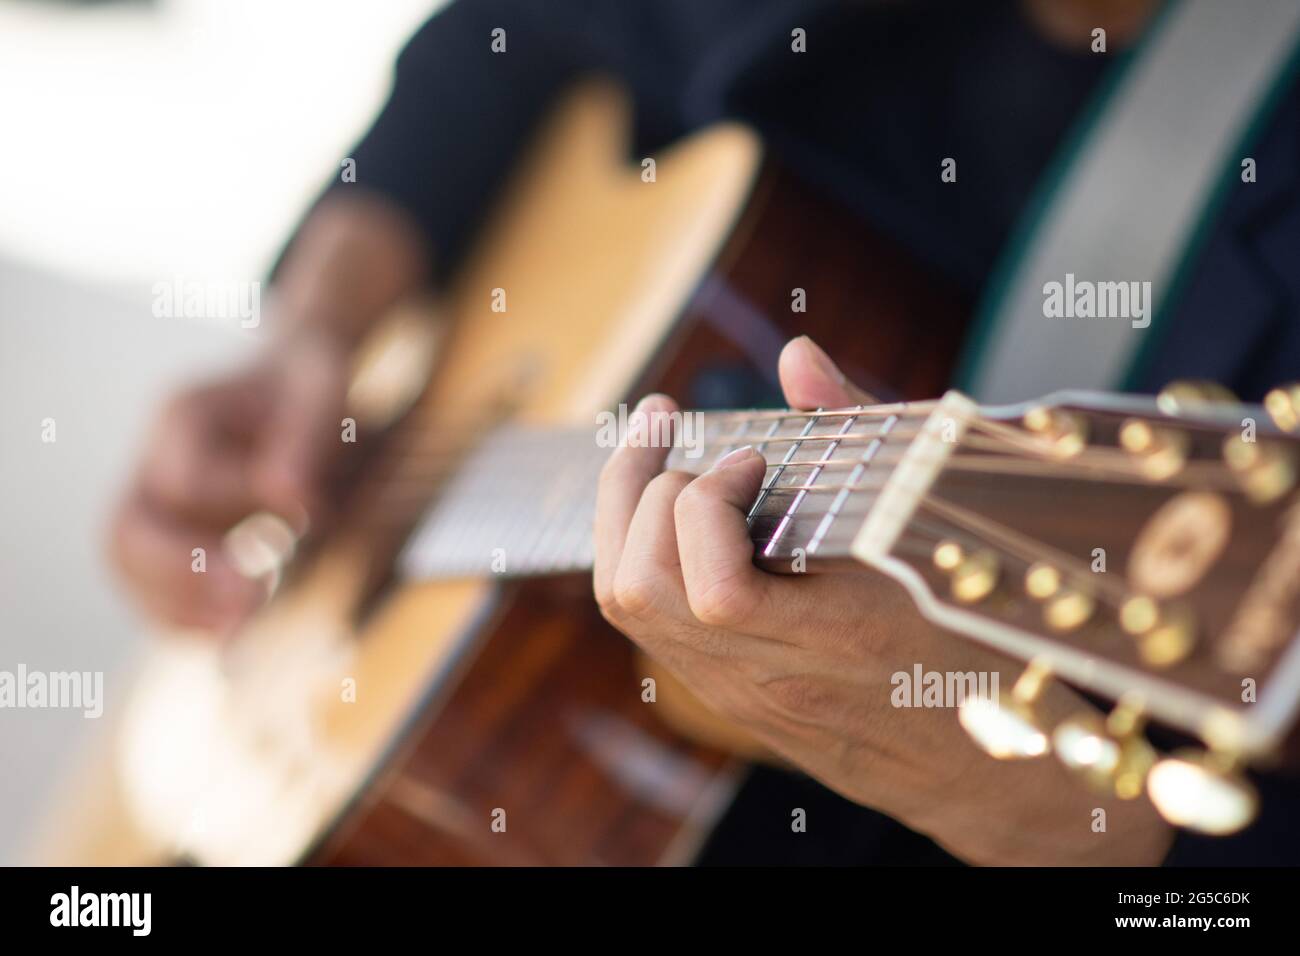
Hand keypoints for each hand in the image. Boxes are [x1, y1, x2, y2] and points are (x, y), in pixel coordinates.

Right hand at [109, 331, 349, 633]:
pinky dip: (179, 614)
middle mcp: (153, 458)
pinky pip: (146, 584)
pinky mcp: (165, 532)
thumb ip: (304, 440)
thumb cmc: (307, 385)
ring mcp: (149, 497)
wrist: (290, 380)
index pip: (187, 483)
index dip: (238, 508)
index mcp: (184, 413)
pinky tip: (228, 633)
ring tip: (236, 632)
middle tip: (250, 602)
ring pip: (126, 566)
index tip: (306, 520)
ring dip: (174, 607)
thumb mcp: (320, 392)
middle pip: (126, 531)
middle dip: (181, 577)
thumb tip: (289, 499)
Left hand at [594, 335, 1174, 864]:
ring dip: (625, 514)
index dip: (710, 505)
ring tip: (658, 455)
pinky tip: (670, 505)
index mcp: (830, 641)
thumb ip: (862, 435)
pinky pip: (643, 616)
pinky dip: (639, 545)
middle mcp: (761, 673)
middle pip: (639, 590)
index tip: (754, 459)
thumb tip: (797, 354)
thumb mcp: (930, 532)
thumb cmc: (966, 639)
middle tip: (690, 443)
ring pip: (626, 603)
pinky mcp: (715, 685)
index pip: (716, 593)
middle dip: (643, 490)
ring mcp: (728, 685)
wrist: (966, 762)